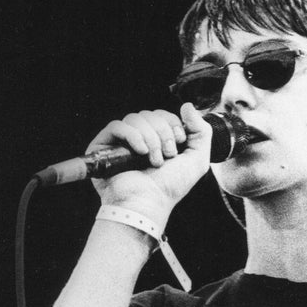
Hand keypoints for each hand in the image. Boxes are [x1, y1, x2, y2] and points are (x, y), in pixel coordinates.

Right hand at [86, 104, 211, 221]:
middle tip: (167, 156)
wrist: (149, 202)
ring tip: (153, 160)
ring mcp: (122, 142)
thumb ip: (201, 130)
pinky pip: (117, 125)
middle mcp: (140, 139)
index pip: (163, 114)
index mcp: (158, 140)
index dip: (173, 124)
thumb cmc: (170, 187)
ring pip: (135, 118)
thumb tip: (186, 105)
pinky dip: (132, 136)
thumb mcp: (197, 159)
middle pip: (150, 114)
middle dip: (163, 133)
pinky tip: (141, 152)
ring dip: (150, 139)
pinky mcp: (105, 145)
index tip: (178, 145)